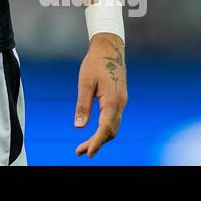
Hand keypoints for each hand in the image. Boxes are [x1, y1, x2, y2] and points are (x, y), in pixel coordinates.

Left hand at [73, 32, 126, 157]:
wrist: (109, 48)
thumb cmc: (95, 63)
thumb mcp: (85, 82)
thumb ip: (83, 105)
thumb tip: (78, 126)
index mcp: (112, 100)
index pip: (105, 128)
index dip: (97, 142)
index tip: (88, 152)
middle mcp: (120, 104)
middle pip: (110, 131)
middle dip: (96, 143)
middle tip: (79, 152)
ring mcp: (122, 102)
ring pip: (113, 126)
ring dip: (101, 138)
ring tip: (84, 146)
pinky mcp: (120, 100)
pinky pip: (114, 120)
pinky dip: (105, 129)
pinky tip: (95, 132)